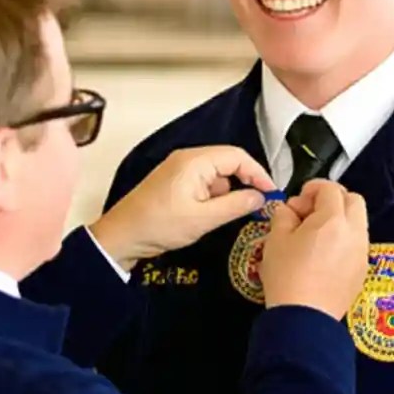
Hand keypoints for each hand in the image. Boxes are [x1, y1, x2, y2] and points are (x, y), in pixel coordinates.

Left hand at [89, 146, 273, 270]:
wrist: (122, 236)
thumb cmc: (160, 225)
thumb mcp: (203, 219)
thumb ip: (236, 205)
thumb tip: (260, 197)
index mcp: (195, 161)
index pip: (237, 156)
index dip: (258, 173)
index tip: (271, 192)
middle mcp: (188, 159)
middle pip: (228, 162)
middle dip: (246, 181)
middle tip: (260, 202)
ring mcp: (180, 170)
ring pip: (217, 174)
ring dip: (229, 191)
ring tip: (235, 214)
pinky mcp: (175, 182)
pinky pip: (204, 183)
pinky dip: (214, 196)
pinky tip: (213, 215)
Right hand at [257, 180, 369, 320]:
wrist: (303, 319)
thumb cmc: (287, 276)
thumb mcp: (275, 239)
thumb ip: (284, 215)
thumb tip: (290, 211)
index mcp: (333, 220)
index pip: (330, 189)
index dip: (312, 189)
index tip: (298, 200)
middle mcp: (354, 233)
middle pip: (353, 201)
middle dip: (332, 200)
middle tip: (309, 212)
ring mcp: (361, 253)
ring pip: (357, 223)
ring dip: (339, 220)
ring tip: (314, 235)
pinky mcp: (361, 271)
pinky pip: (357, 245)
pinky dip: (343, 240)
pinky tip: (323, 255)